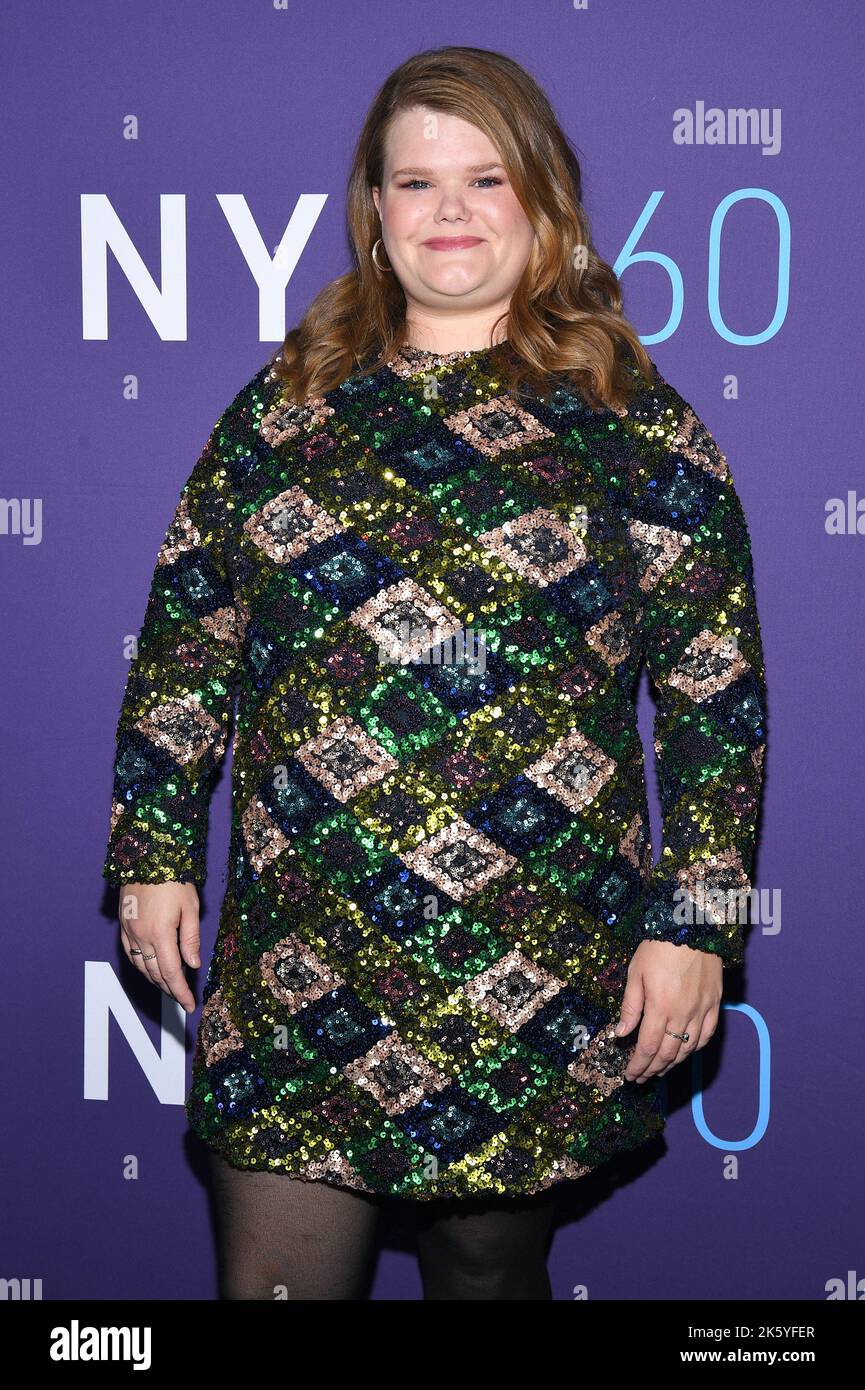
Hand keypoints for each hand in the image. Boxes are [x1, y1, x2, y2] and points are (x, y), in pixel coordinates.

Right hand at [117, 882, 201, 1013]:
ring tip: (170, 987)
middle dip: (170, 989)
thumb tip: (193, 964)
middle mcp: (142, 936)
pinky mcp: (124, 924)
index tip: (190, 1005)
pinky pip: (130, 953)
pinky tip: (150, 969)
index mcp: (161, 933)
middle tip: (183, 998)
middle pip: (156, 973)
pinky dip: (141, 966)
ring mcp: (130, 931)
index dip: (180, 992)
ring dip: (155, 980)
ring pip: (141, 966)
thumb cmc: (174, 878)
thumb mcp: (191, 907)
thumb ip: (191, 938)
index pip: (171, 973)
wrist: (147, 855)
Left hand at [615, 940, 721, 1081]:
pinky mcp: (715, 1004)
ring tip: (659, 1070)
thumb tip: (621, 1033)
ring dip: (672, 1064)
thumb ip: (630, 1006)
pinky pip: (707, 1035)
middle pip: (667, 1053)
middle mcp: (683, 1014)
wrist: (693, 926)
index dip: (638, 1065)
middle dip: (652, 1069)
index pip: (647, 1047)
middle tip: (641, 1077)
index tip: (630, 1075)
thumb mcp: (636, 972)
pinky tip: (686, 1053)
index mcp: (660, 1007)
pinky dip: (695, 1049)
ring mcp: (702, 1011)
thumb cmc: (659, 946)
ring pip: (688, 1049)